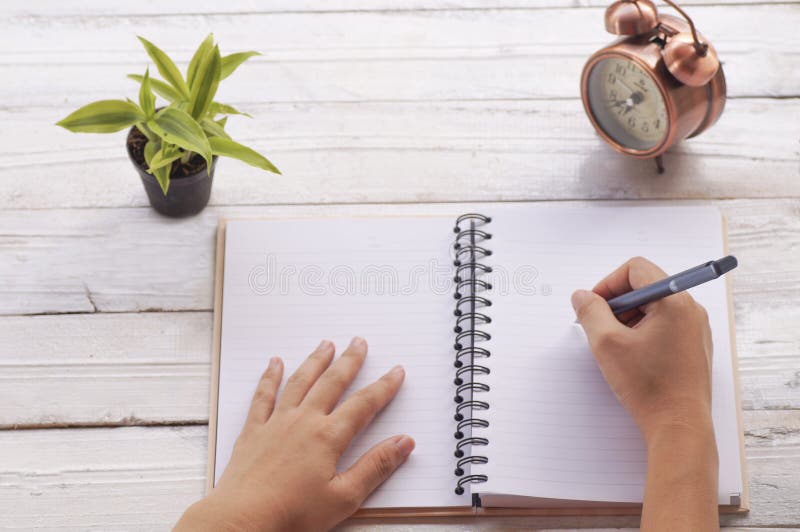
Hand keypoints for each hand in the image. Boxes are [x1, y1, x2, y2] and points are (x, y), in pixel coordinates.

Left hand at [175, 337, 413, 531]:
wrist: (243, 518)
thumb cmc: (292, 514)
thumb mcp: (344, 497)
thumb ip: (376, 467)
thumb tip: (403, 443)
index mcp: (328, 437)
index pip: (364, 405)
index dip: (383, 387)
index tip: (396, 371)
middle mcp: (303, 421)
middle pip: (332, 383)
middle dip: (349, 361)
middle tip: (359, 342)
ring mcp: (276, 422)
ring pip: (300, 382)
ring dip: (315, 361)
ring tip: (326, 344)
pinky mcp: (253, 430)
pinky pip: (263, 396)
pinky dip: (270, 377)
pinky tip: (274, 363)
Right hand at [571, 257, 718, 530]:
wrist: (679, 427)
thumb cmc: (648, 386)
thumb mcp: (607, 344)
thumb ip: (590, 312)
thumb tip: (582, 296)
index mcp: (674, 301)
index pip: (636, 269)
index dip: (608, 283)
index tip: (594, 305)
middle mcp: (690, 310)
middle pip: (645, 286)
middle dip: (617, 303)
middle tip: (599, 327)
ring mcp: (695, 329)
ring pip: (654, 307)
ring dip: (628, 318)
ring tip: (615, 346)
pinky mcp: (694, 347)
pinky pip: (664, 325)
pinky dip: (642, 332)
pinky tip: (631, 356)